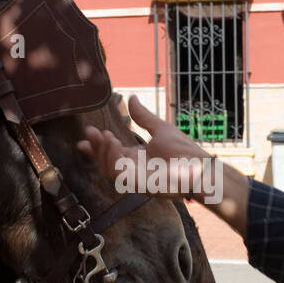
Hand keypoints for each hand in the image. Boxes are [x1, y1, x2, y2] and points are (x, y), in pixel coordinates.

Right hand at [76, 95, 211, 198]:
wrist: (199, 168)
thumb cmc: (184, 151)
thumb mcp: (159, 129)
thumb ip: (142, 117)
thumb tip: (131, 98)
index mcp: (136, 157)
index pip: (111, 152)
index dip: (96, 146)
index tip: (85, 136)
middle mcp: (133, 168)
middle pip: (105, 160)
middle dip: (95, 147)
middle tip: (90, 131)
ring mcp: (135, 178)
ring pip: (108, 168)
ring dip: (102, 151)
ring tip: (104, 135)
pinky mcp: (138, 185)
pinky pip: (117, 174)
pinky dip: (112, 159)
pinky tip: (113, 143)